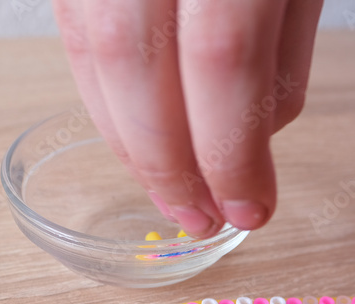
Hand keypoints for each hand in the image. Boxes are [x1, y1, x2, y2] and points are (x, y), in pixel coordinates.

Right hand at [53, 0, 322, 237]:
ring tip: (170, 193)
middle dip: (168, 164)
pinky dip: (105, 100)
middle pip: (136, 64)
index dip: (230, 150)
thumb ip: (279, 65)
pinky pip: (75, 35)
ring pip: (95, 55)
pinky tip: (137, 138)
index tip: (247, 207)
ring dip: (130, 143)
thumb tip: (246, 156)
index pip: (220, 57)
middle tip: (198, 217)